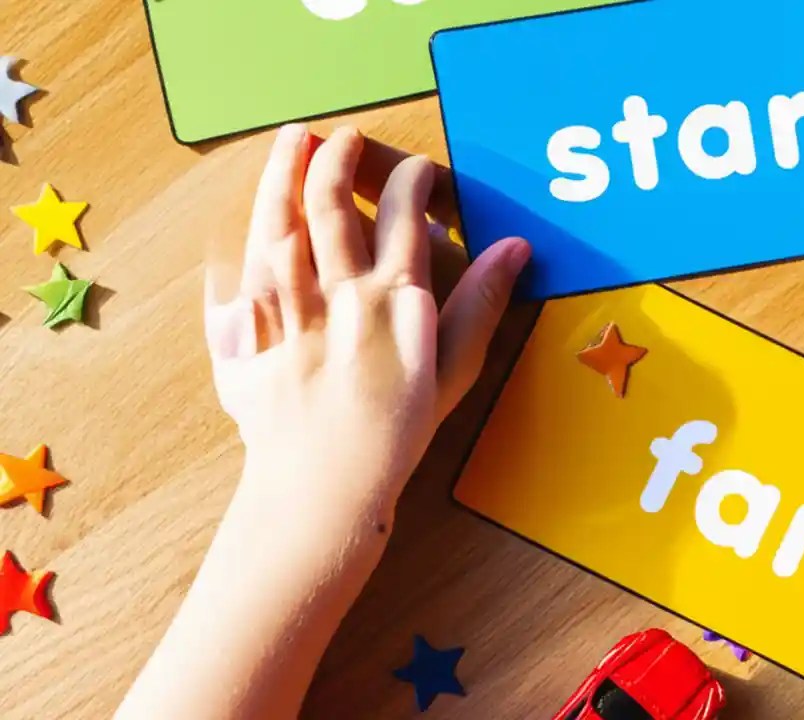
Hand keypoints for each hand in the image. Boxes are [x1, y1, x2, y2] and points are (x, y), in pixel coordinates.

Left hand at [204, 124, 529, 517]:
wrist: (323, 492)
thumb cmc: (397, 435)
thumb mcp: (455, 371)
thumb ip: (483, 303)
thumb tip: (515, 248)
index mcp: (395, 303)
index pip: (404, 213)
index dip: (414, 179)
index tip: (421, 171)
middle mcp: (339, 298)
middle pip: (331, 205)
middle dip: (337, 159)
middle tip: (343, 136)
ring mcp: (288, 315)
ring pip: (280, 226)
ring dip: (282, 176)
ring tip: (291, 141)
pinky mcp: (250, 338)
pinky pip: (243, 272)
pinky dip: (247, 236)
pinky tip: (254, 215)